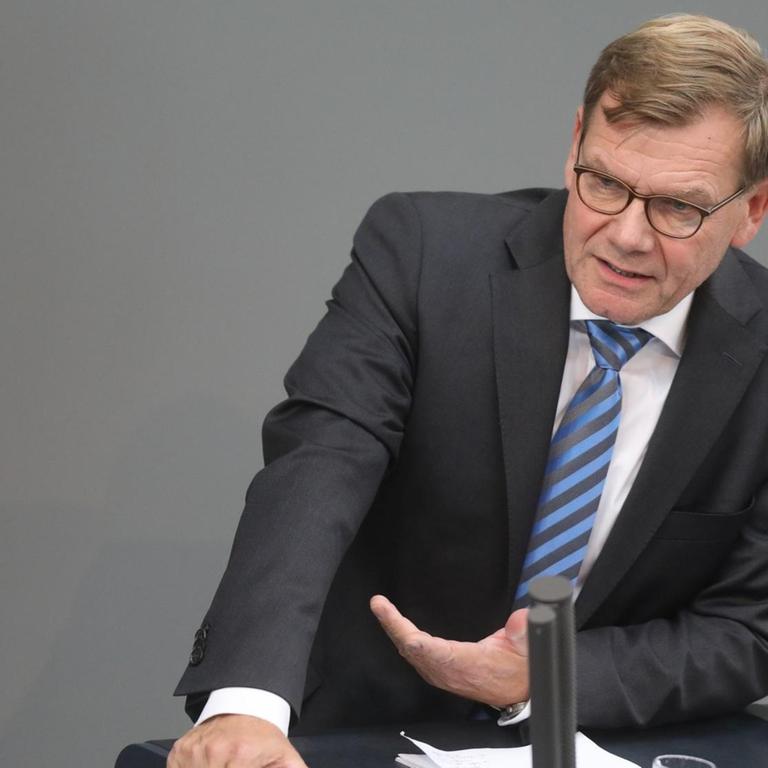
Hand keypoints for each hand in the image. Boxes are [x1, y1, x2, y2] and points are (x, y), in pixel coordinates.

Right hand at [167, 714, 306, 767]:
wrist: (245, 706)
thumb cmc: (263, 738)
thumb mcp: (286, 760)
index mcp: (239, 755)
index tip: (241, 767)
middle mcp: (213, 751)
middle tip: (235, 764)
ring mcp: (194, 750)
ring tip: (225, 763)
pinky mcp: (180, 750)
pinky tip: (209, 764)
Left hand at [370, 594, 528, 707]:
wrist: (519, 690)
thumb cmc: (520, 668)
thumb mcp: (527, 650)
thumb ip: (522, 631)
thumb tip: (521, 617)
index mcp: (470, 665)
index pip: (439, 654)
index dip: (421, 645)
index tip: (406, 633)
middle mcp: (450, 671)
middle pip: (415, 650)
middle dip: (394, 626)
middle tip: (379, 604)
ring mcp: (442, 673)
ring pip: (411, 653)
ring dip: (394, 630)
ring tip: (381, 607)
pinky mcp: (439, 670)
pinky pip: (415, 654)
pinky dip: (402, 637)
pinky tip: (394, 625)